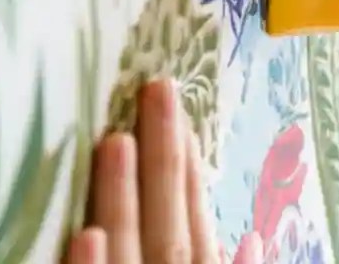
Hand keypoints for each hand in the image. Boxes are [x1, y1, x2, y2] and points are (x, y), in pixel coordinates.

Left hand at [64, 80, 262, 263]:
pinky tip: (86, 235)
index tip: (185, 121)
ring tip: (116, 141)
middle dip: (164, 155)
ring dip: (123, 198)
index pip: (197, 223)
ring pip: (130, 248)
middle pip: (170, 221)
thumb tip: (253, 239)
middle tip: (158, 90)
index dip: (192, 173)